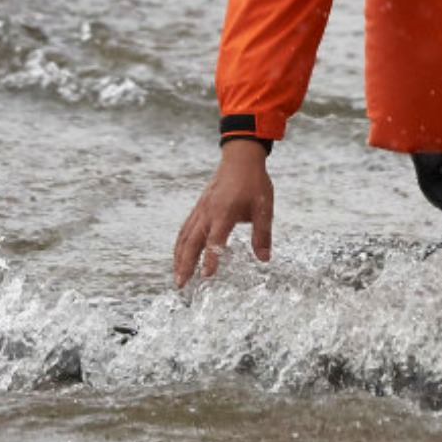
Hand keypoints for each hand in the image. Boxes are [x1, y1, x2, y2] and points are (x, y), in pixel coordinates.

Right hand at [173, 139, 273, 286]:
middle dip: (185, 264)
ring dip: (179, 257)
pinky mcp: (199, 207)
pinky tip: (179, 254)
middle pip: (191, 241)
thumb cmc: (254, 182)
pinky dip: (180, 244)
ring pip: (185, 236)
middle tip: (180, 284)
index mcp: (224, 212)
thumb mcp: (264, 208)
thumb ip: (262, 235)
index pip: (215, 240)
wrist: (240, 157)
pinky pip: (185, 228)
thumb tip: (264, 259)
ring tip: (177, 275)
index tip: (206, 277)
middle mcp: (208, 212)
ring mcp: (201, 209)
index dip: (210, 259)